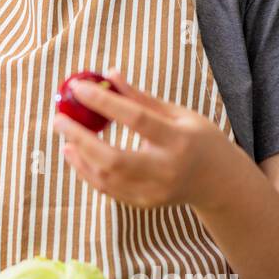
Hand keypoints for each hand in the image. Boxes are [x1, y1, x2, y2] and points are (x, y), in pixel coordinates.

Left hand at [51, 68, 230, 209]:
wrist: (218, 182)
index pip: (136, 119)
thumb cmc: (197, 139)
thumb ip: (140, 98)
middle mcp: (166, 169)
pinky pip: (108, 190)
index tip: (77, 88)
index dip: (103, 102)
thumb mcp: (177, 113)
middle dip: (81, 138)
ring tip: (65, 137)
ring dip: (79, 157)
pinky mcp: (144, 203)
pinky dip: (87, 171)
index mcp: (179, 140)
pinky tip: (76, 154)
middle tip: (59, 119)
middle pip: (114, 158)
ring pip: (106, 179)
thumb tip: (108, 74)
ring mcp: (154, 191)